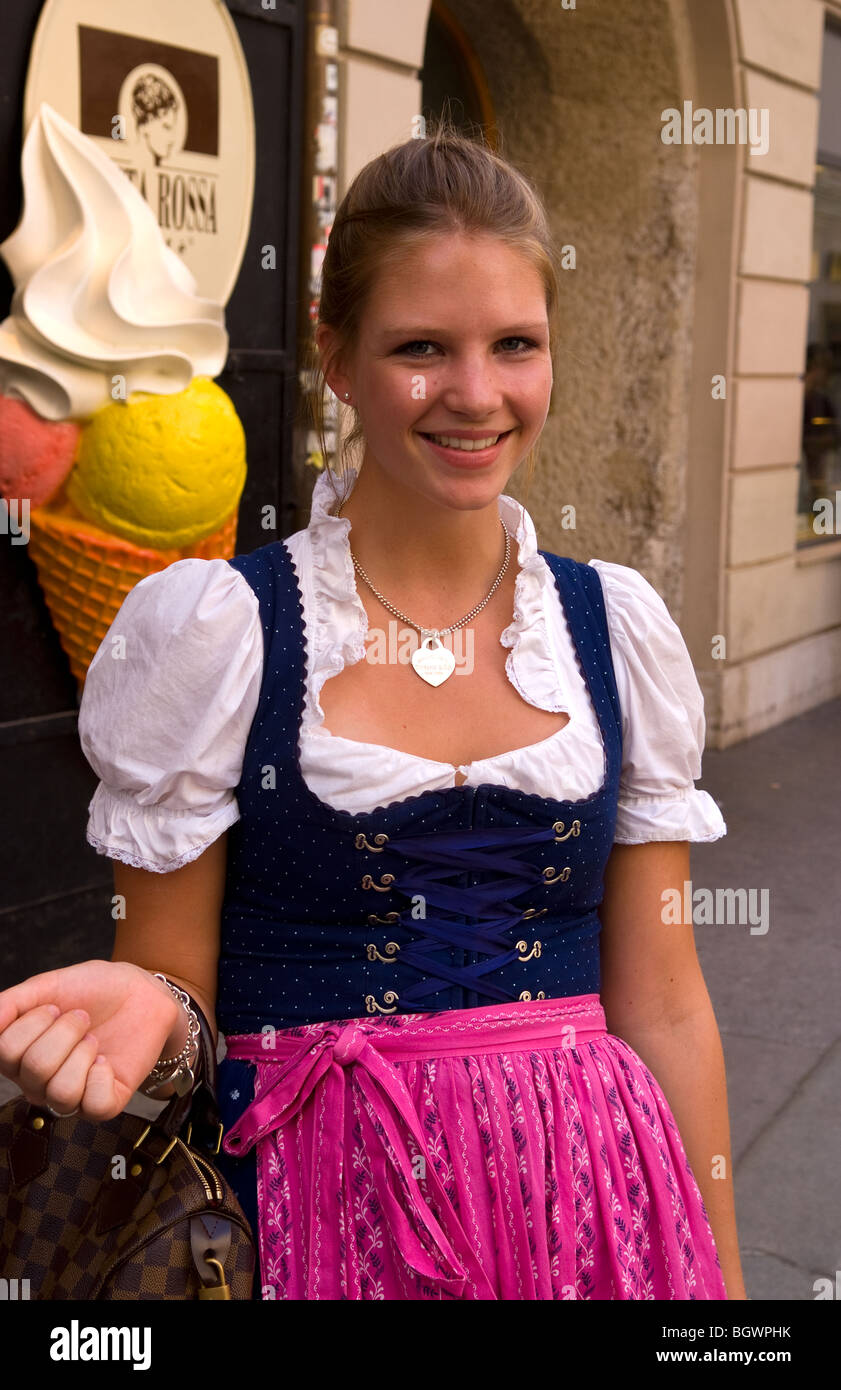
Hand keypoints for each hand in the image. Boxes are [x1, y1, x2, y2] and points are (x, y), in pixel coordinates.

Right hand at [0, 961, 180, 1120]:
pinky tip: (105, 1061)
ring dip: (83, 1051)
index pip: (5, 1051)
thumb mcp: (46, 987)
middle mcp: (38, 1084)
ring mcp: (70, 1098)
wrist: (139, 992)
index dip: (33, 1022)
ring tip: (94, 1038)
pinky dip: (102, 1075)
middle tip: (81, 1019)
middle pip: (34, 1067)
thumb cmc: (90, 990)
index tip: (55, 1007)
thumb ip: (9, 1004)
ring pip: (61, 1091)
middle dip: (64, 1031)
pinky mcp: (104, 1105)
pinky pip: (94, 1104)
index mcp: (18, 1059)